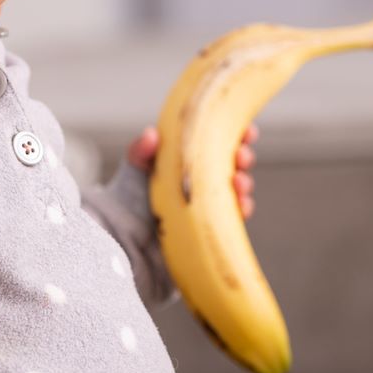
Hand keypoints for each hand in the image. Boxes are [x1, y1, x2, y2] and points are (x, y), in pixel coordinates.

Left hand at [128, 123, 259, 218]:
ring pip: (238, 190)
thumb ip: (140, 151)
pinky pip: (235, 217)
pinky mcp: (214, 226)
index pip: (219, 140)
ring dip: (244, 184)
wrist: (126, 240)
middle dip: (243, 157)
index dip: (237, 134)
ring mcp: (210, 202)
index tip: (247, 132)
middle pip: (235, 163)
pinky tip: (241, 205)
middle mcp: (204, 178)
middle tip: (241, 156)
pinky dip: (242, 210)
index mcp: (191, 158)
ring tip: (238, 182)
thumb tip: (152, 134)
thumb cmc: (129, 198)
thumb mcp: (134, 169)